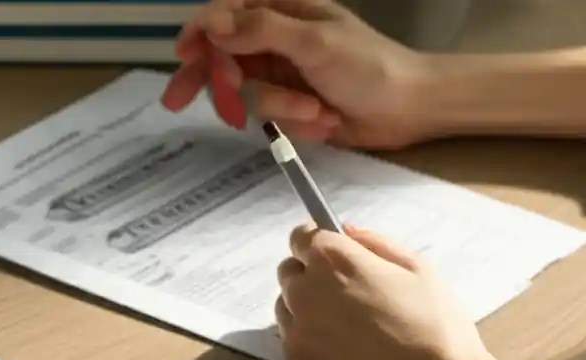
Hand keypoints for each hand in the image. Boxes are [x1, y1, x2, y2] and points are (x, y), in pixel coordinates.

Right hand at [161, 0, 437, 148]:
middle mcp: (276, 39)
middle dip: (211, 80)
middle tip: (175, 102)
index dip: (199, 32)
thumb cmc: (370, 66)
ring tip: (314, 110)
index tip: (183, 55)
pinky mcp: (290, 104)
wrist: (410, 108)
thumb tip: (214, 23)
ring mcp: (282, 73)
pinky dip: (294, 121)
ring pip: (245, 93)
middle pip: (220, 55)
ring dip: (278, 107)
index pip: (224, 14)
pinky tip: (323, 121)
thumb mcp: (314, 42)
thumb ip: (261, 30)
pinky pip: (269, 115)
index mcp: (283, 10)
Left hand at [274, 223, 495, 359]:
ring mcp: (297, 332)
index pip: (301, 236)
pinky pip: (292, 341)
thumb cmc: (437, 326)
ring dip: (305, 308)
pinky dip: (309, 340)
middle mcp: (305, 292)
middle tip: (347, 294)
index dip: (319, 242)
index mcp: (333, 261)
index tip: (333, 254)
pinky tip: (344, 352)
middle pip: (290, 272)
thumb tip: (345, 231)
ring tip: (348, 326)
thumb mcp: (418, 269)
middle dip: (311, 275)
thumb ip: (375, 243)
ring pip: (286, 307)